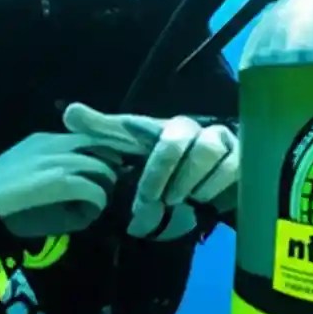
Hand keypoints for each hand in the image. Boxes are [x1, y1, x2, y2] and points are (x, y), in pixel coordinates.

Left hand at [0, 132, 120, 238]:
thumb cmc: (14, 216)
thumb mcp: (48, 225)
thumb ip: (76, 216)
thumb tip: (92, 206)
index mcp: (60, 184)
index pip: (94, 188)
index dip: (102, 198)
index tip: (101, 204)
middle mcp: (57, 159)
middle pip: (96, 162)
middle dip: (107, 175)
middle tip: (110, 184)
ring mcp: (47, 143)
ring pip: (87, 142)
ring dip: (101, 153)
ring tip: (106, 163)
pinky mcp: (38, 136)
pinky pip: (69, 136)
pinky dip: (82, 144)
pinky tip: (84, 152)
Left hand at [62, 103, 238, 240]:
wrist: (197, 180)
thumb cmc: (159, 161)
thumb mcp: (129, 145)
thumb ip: (103, 129)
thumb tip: (69, 112)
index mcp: (175, 128)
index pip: (171, 138)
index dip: (159, 169)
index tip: (147, 196)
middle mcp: (204, 132)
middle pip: (203, 147)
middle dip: (181, 179)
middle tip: (165, 201)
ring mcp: (227, 146)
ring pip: (222, 159)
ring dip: (200, 185)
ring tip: (185, 201)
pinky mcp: (244, 163)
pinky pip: (238, 171)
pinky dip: (220, 188)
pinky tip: (205, 200)